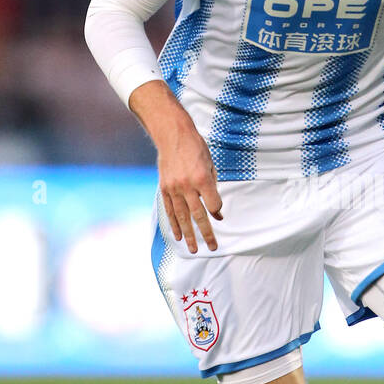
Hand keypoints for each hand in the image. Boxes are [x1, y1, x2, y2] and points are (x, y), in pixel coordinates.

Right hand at [128, 81, 222, 251]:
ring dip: (188, 235)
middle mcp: (187, 186)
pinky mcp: (164, 188)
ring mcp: (173, 188)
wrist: (172, 134)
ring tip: (194, 249)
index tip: (218, 215)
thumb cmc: (196, 148)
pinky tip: (178, 236)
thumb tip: (217, 211)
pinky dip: (174, 224)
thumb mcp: (210, 164)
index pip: (212, 205)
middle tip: (212, 247)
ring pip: (182, 217)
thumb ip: (213, 188)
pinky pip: (169, 211)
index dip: (217, 212)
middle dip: (206, 234)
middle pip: (198, 216)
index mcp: (202, 179)